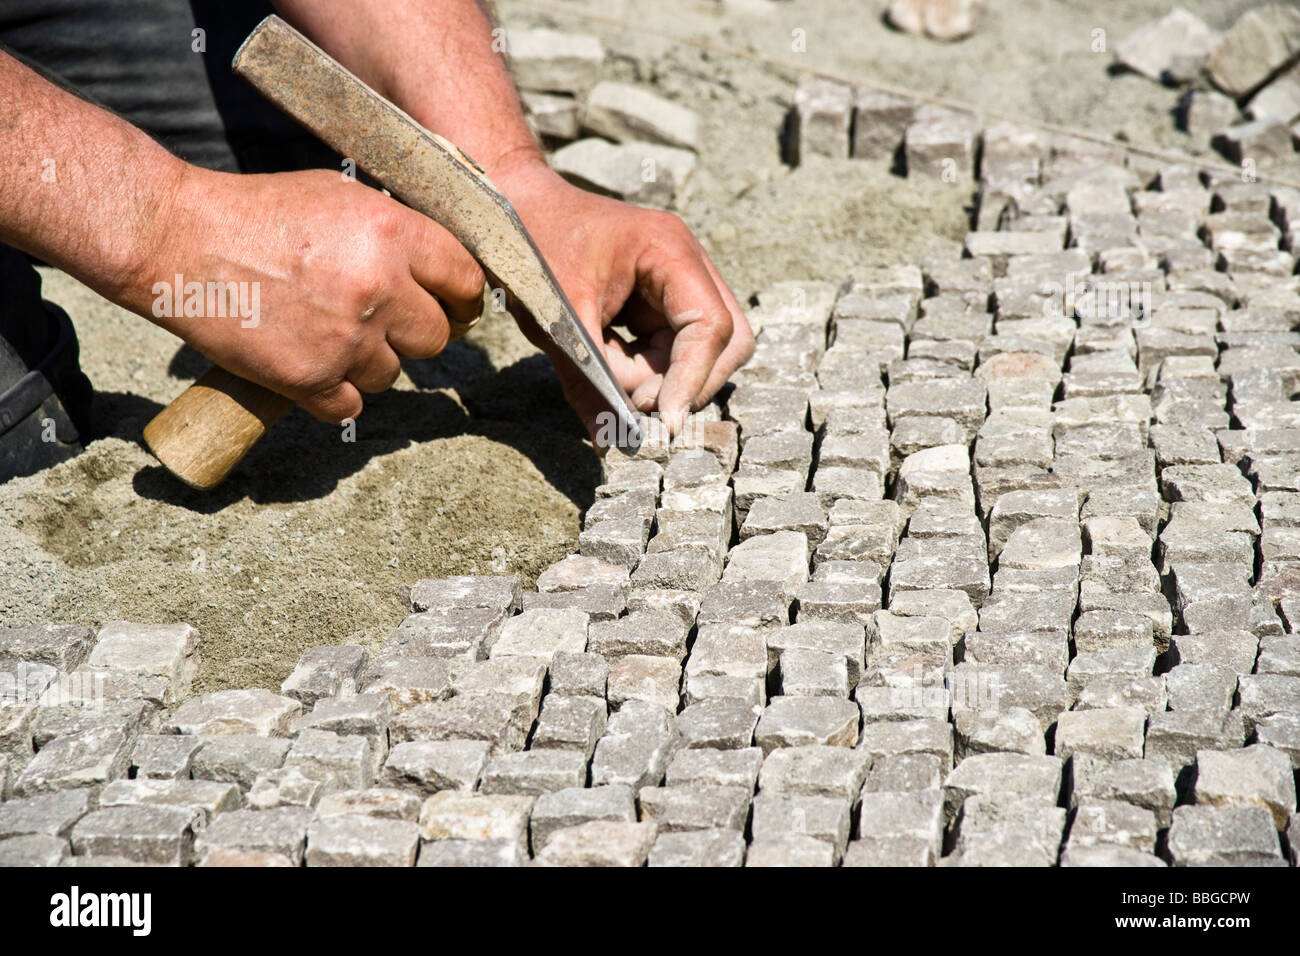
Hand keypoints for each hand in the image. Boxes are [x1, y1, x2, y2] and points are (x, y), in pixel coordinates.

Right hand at [125, 165, 484, 421]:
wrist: (176, 240)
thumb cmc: (257, 212)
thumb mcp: (338, 197)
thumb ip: (394, 231)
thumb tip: (440, 266)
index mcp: (392, 233)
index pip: (465, 280)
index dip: (462, 298)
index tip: (455, 308)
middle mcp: (378, 288)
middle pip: (436, 338)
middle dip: (412, 333)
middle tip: (381, 323)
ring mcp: (345, 339)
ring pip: (391, 375)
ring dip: (367, 363)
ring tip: (325, 333)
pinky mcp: (310, 379)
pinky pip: (350, 407)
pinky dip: (333, 394)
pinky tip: (309, 365)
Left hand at [494, 162, 753, 437]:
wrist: (508, 210)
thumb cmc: (531, 250)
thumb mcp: (556, 320)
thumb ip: (589, 379)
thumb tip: (612, 441)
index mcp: (669, 251)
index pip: (711, 326)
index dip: (693, 380)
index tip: (665, 422)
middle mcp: (686, 264)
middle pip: (727, 341)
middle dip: (689, 382)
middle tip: (636, 406)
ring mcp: (678, 283)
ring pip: (702, 352)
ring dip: (661, 378)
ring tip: (608, 375)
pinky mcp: (660, 303)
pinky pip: (672, 351)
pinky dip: (645, 370)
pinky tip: (605, 359)